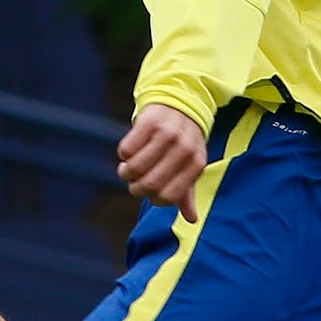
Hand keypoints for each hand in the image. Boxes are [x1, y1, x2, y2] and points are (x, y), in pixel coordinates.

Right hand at [117, 104, 207, 223]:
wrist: (181, 101)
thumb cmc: (184, 142)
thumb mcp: (191, 165)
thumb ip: (188, 192)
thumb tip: (191, 219)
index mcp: (196, 164)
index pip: (168, 197)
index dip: (153, 198)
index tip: (150, 191)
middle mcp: (184, 150)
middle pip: (149, 184)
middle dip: (135, 188)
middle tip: (133, 181)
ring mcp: (167, 135)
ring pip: (135, 167)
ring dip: (126, 172)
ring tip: (127, 168)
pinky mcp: (149, 122)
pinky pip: (126, 149)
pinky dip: (124, 154)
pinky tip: (130, 150)